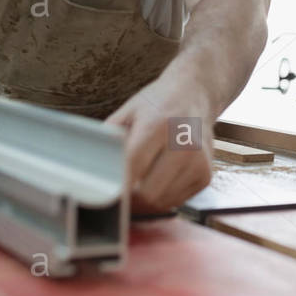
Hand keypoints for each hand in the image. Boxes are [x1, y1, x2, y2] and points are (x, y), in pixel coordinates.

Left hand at [107, 69, 214, 213]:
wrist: (195, 93)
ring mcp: (199, 161)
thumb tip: (89, 170)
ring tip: (138, 184)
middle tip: (119, 192)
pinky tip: (159, 180)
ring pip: (161, 202)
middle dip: (129, 197)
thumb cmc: (157, 104)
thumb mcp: (128, 112)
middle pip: (147, 192)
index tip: (103, 193)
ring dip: (145, 200)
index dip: (115, 185)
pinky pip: (176, 201)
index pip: (132, 167)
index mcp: (158, 125)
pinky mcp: (206, 174)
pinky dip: (162, 197)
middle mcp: (183, 144)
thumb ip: (109, 140)